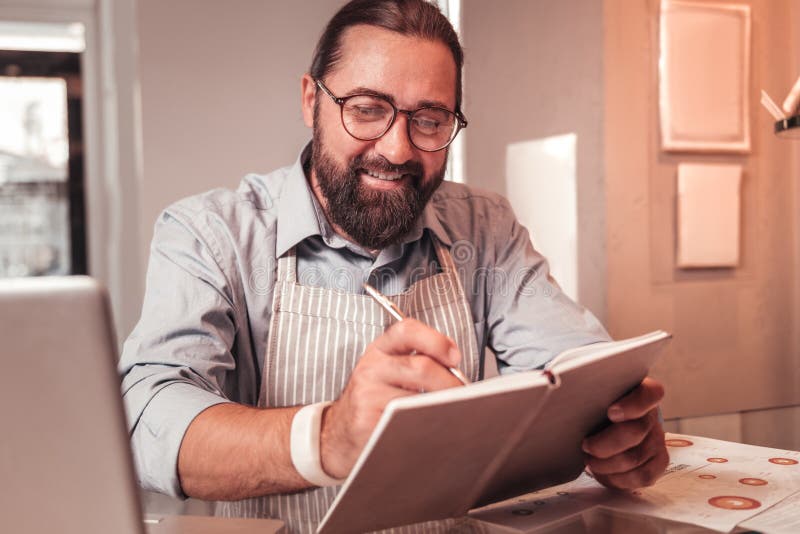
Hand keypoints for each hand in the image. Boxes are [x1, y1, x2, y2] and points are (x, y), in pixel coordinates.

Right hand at [319, 318, 462, 478]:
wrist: (338, 432)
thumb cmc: (372, 400)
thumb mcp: (388, 371)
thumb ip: (418, 362)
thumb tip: (458, 374)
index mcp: (380, 350)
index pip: (407, 331)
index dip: (435, 340)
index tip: (454, 356)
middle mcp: (371, 367)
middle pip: (420, 367)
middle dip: (450, 382)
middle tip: (462, 395)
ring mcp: (367, 394)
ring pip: (416, 398)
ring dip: (441, 406)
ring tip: (452, 411)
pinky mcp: (367, 421)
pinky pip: (405, 422)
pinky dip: (425, 425)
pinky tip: (431, 426)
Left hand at [582, 377, 668, 488]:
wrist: (606, 427)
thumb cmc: (596, 408)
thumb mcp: (592, 395)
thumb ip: (587, 392)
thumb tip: (558, 392)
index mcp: (640, 391)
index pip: (649, 394)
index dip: (632, 405)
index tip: (610, 412)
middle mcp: (652, 416)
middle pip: (636, 431)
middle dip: (606, 443)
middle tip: (585, 445)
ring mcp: (657, 439)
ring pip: (636, 457)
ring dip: (607, 463)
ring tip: (590, 461)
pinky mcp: (658, 461)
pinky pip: (642, 476)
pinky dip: (619, 478)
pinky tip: (604, 472)